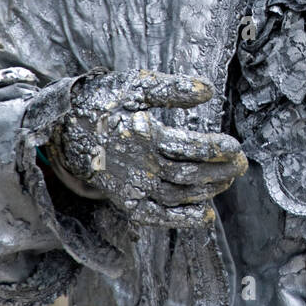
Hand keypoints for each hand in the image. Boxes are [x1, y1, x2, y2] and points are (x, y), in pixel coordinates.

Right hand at [50, 69, 247, 228]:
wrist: (63, 126)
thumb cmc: (104, 101)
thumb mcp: (136, 86)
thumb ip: (173, 89)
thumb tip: (208, 91)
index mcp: (144, 136)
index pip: (190, 147)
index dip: (216, 148)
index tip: (235, 146)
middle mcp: (139, 166)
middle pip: (189, 175)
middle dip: (220, 171)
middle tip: (242, 164)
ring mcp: (132, 186)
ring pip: (177, 196)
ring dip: (207, 191)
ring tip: (228, 181)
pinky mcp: (125, 199)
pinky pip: (156, 215)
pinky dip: (181, 219)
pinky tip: (204, 215)